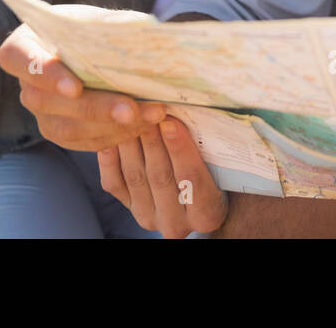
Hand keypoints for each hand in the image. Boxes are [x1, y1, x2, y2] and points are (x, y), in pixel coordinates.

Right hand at [0, 22, 164, 150]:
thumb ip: (108, 26)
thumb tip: (142, 34)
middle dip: (95, 108)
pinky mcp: (59, 131)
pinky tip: (145, 124)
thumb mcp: (93, 18)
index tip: (75, 88)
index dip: (48, 75)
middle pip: (50, 102)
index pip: (23, 61)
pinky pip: (84, 141)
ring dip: (113, 125)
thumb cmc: (86, 27)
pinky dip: (116, 135)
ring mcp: (40, 113)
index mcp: (22, 47)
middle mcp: (25, 85)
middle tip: (131, 109)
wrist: (85, 48)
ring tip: (150, 115)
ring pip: (68, 129)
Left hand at [97, 117, 227, 237]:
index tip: (170, 122)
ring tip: (129, 116)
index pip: (192, 179)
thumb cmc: (220, 177)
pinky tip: (110, 134)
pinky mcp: (129, 208)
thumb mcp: (224, 171)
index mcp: (207, 214)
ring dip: (131, 144)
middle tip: (146, 111)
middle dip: (152, 141)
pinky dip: (110, 157)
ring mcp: (150, 217)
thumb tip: (198, 113)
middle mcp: (176, 223)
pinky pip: (114, 182)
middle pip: (161, 177)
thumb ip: (214, 152)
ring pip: (135, 177)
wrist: (199, 200)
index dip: (180, 149)